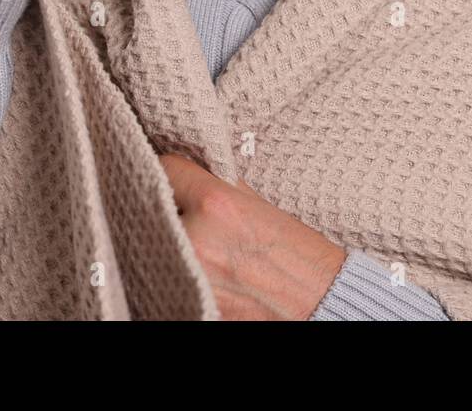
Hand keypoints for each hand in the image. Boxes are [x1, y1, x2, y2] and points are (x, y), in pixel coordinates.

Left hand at [159, 154, 345, 319]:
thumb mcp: (260, 205)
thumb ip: (219, 184)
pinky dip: (172, 269)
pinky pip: (162, 276)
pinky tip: (193, 268)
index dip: (172, 171)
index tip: (176, 177)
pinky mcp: (186, 304)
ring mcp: (188, 277)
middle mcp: (195, 240)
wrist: (318, 304)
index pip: (166, 168)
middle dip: (168, 208)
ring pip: (153, 244)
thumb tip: (189, 170)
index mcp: (216, 204)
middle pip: (153, 207)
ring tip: (194, 243)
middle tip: (185, 212)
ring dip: (165, 240)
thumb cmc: (298, 256)